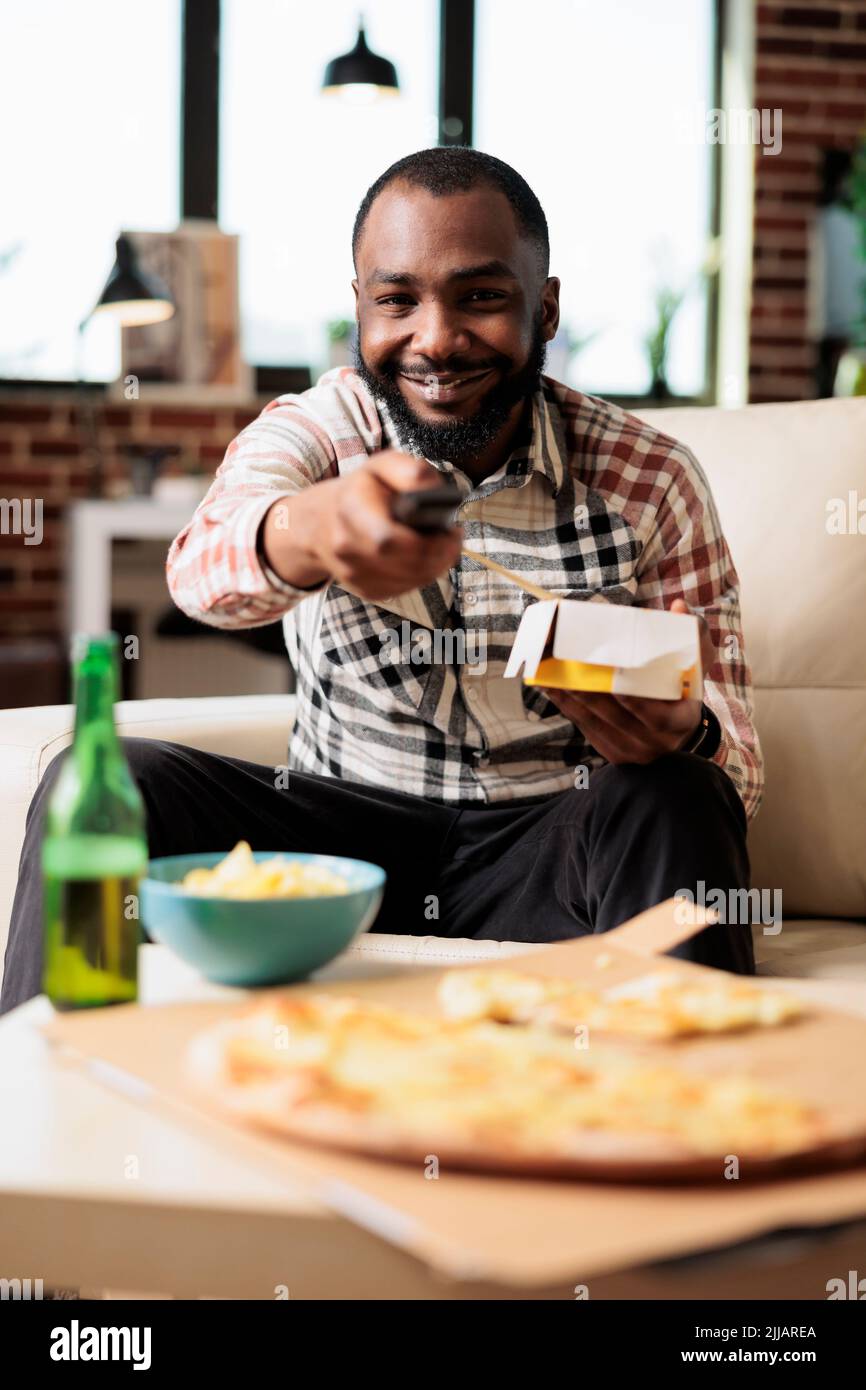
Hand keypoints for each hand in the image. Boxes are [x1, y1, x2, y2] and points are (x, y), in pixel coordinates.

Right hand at [262, 450, 461, 599]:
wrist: (318, 523)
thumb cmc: (359, 492)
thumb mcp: (381, 467)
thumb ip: (411, 472)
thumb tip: (436, 493)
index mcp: (350, 508)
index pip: (389, 539)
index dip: (428, 542)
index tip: (452, 530)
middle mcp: (346, 546)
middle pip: (407, 565)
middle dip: (440, 555)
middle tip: (453, 540)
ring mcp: (353, 573)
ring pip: (411, 580)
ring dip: (436, 566)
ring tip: (442, 546)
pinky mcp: (365, 590)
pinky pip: (405, 589)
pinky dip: (422, 575)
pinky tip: (424, 558)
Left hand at [541, 598, 714, 764]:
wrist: (678, 730)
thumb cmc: (683, 689)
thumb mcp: (696, 664)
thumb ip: (692, 635)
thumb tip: (678, 607)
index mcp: (682, 721)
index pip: (659, 716)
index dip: (637, 702)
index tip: (616, 682)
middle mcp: (658, 741)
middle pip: (618, 717)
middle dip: (592, 691)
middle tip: (570, 665)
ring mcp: (633, 750)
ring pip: (596, 722)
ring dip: (573, 696)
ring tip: (554, 672)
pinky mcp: (612, 752)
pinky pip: (585, 728)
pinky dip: (568, 706)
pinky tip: (553, 687)